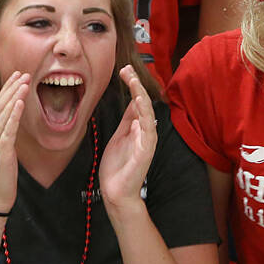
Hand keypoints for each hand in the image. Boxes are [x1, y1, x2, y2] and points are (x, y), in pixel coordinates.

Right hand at [0, 71, 26, 215]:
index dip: (6, 89)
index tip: (17, 75)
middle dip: (11, 88)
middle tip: (23, 73)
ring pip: (5, 114)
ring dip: (15, 96)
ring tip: (25, 82)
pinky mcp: (2, 151)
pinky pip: (9, 129)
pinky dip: (15, 115)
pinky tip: (21, 103)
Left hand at [99, 65, 158, 210]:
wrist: (115, 192)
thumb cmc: (117, 167)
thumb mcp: (120, 136)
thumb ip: (127, 120)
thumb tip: (132, 100)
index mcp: (139, 127)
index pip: (138, 101)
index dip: (132, 85)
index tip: (124, 70)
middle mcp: (146, 131)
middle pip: (144, 103)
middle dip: (136, 85)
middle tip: (126, 70)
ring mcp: (147, 140)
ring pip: (147, 113)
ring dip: (140, 95)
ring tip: (133, 81)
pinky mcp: (146, 150)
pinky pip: (148, 129)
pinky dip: (144, 115)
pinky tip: (138, 102)